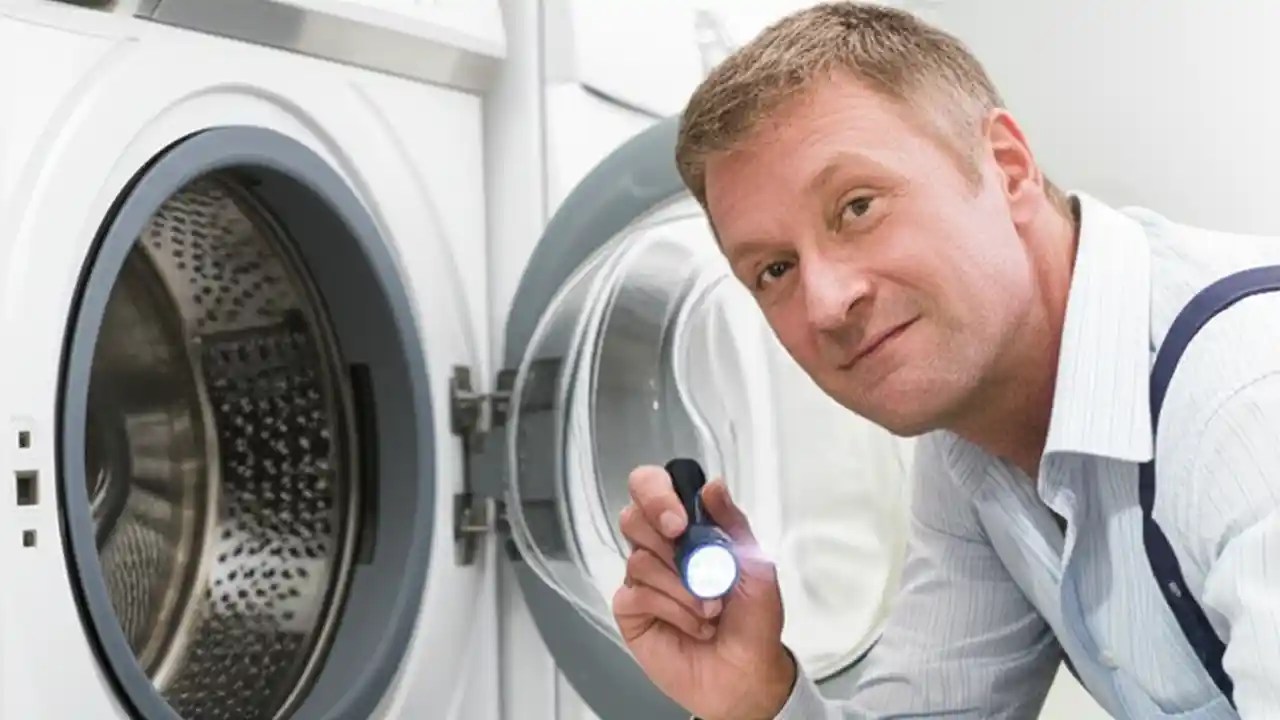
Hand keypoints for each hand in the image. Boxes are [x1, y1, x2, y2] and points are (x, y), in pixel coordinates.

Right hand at [613, 465, 796, 719]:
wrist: (748, 672)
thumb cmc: (754, 620)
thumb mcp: (756, 564)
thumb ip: (732, 523)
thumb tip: (713, 487)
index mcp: (687, 528)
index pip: (653, 487)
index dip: (656, 494)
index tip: (679, 521)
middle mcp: (660, 549)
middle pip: (633, 517)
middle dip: (666, 542)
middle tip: (696, 566)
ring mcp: (643, 580)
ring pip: (639, 560)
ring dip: (683, 588)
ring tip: (710, 608)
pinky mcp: (632, 611)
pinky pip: (637, 596)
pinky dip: (673, 610)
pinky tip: (694, 624)